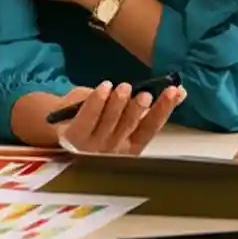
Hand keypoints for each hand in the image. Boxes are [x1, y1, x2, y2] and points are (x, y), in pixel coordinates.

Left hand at [55, 81, 185, 154]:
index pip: (150, 129)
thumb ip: (149, 107)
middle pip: (128, 128)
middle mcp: (112, 151)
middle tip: (144, 94)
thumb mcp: (123, 113)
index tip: (173, 92)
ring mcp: (91, 147)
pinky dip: (96, 102)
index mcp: (129, 147)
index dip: (163, 110)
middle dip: (137, 110)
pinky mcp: (72, 138)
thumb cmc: (97, 118)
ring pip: (109, 123)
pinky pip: (87, 118)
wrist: (57, 124)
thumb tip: (180, 92)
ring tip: (123, 87)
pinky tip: (104, 87)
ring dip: (118, 103)